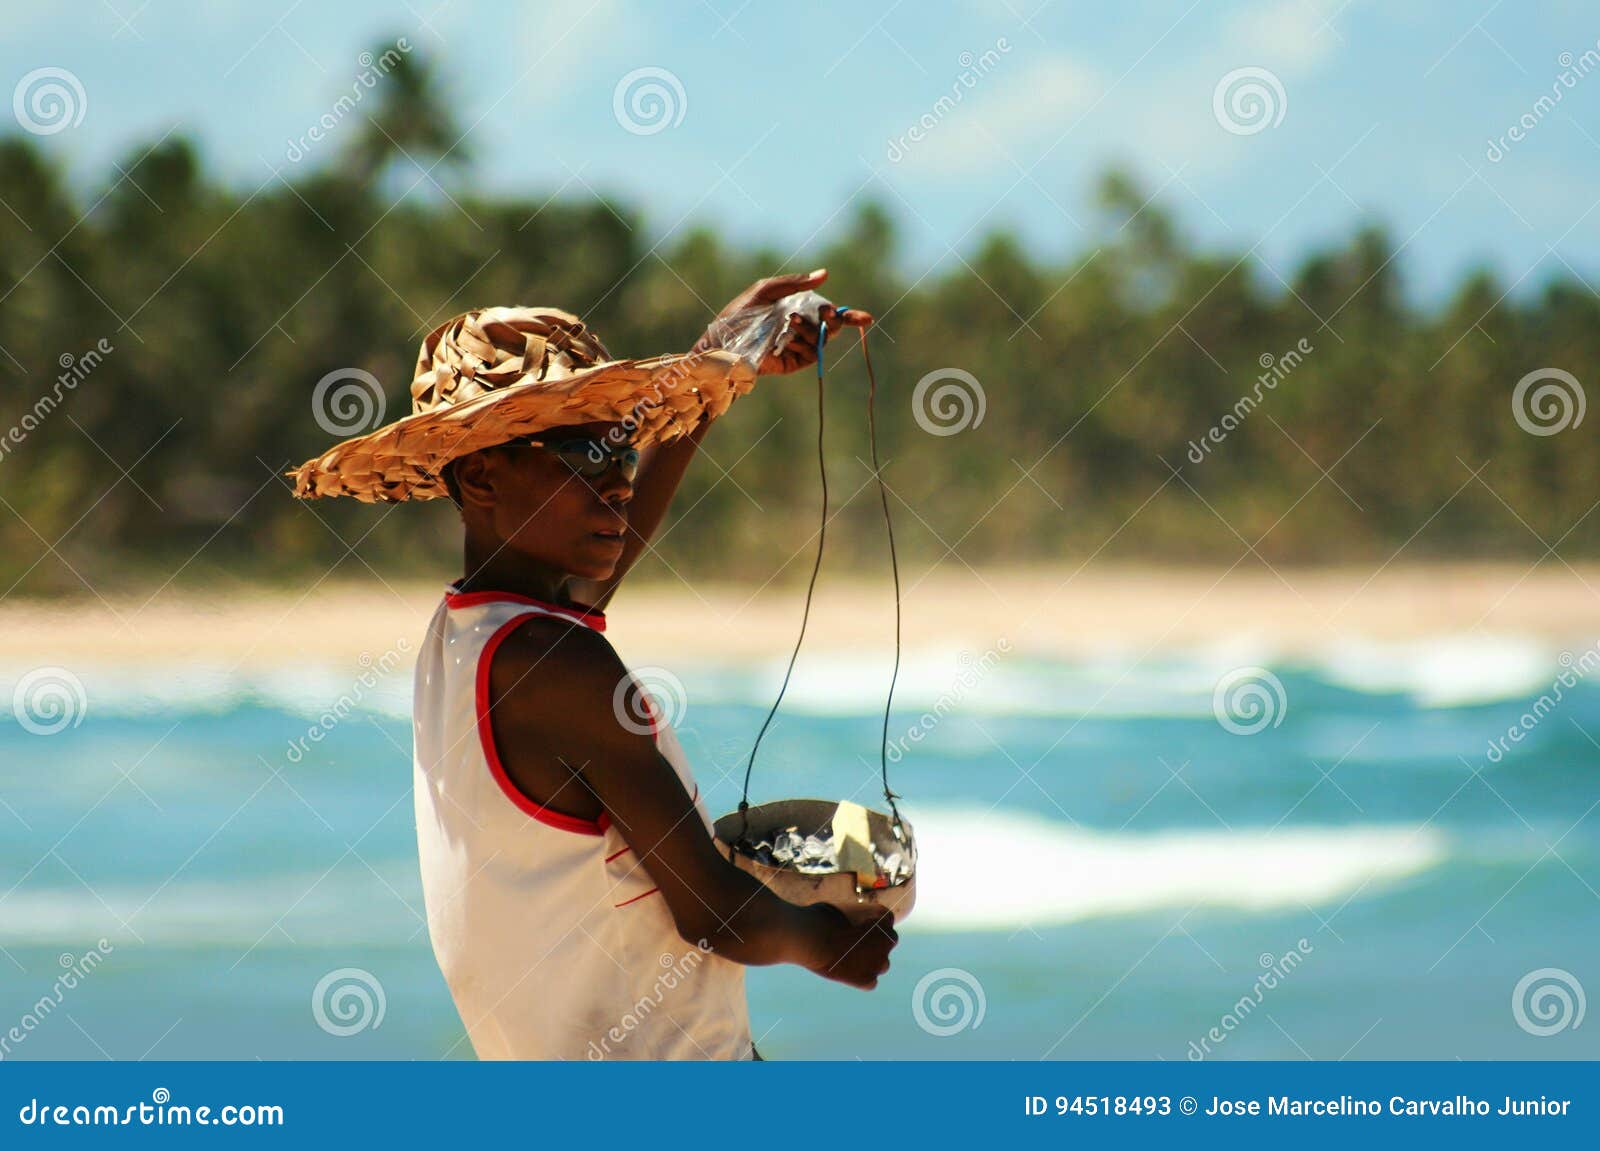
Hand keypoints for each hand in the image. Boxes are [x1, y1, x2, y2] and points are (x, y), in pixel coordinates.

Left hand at [696, 267, 873, 375]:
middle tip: (827, 312)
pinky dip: (804, 342)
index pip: (831, 314)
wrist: (722, 340)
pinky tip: (789, 335)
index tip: (866, 318)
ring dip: (811, 327)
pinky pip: (810, 353)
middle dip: (833, 319)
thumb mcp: (766, 290)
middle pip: (832, 327)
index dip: (851, 317)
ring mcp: (799, 347)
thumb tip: (825, 274)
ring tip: (790, 320)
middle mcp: (802, 329)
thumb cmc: (740, 313)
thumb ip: (796, 282)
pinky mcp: (792, 363)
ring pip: (823, 339)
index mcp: (800, 310)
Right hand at [805, 903, 896, 989]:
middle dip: (875, 943)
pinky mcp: (867, 979)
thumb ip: (856, 918)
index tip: (856, 927)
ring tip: (847, 958)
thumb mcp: (842, 909)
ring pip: (882, 964)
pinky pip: (871, 982)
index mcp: (883, 915)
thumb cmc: (821, 918)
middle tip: (854, 943)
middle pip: (888, 941)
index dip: (870, 924)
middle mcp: (888, 937)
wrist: (811, 938)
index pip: (885, 921)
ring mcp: (879, 960)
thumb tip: (856, 926)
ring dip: (870, 962)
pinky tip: (846, 972)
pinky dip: (861, 978)